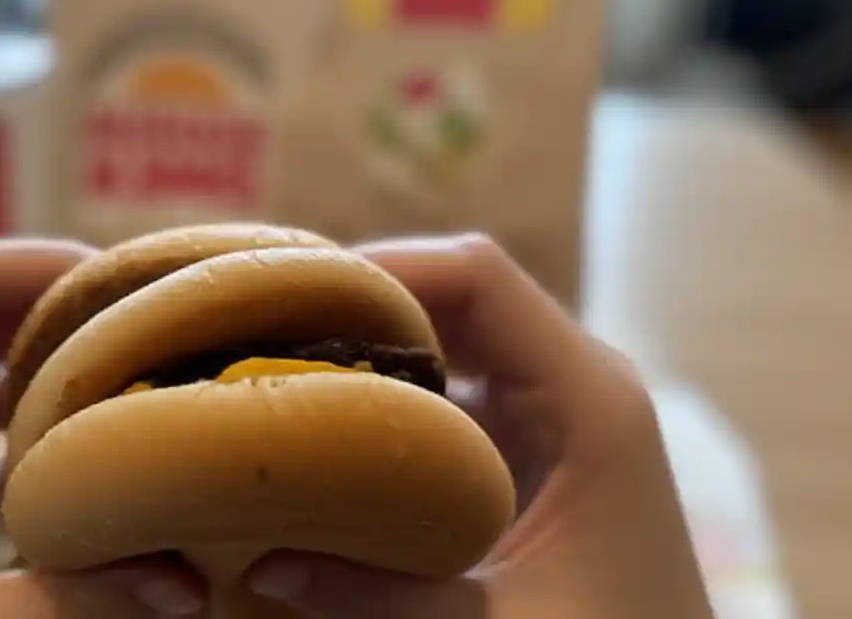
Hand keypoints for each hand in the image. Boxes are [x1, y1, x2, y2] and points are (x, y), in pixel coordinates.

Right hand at [244, 235, 714, 618]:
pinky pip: (453, 380)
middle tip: (261, 330)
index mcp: (591, 399)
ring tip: (279, 362)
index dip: (385, 266)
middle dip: (360, 300)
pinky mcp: (531, 437)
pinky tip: (328, 416)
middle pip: (455, 290)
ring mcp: (555, 404)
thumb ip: (378, 597)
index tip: (291, 296)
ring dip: (370, 339)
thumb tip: (260, 564)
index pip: (479, 275)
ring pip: (450, 330)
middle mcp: (576, 379)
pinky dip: (390, 384)